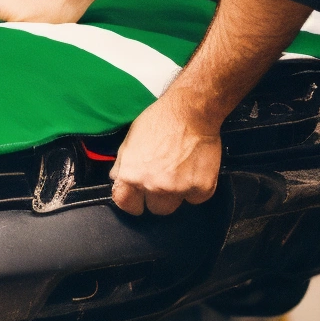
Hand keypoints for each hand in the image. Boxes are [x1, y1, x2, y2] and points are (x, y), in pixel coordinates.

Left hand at [110, 92, 222, 216]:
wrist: (191, 111)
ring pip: (176, 205)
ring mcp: (178, 189)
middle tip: (165, 177)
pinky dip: (197, 187)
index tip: (138, 200)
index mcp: (132, 175)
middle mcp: (153, 186)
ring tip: (181, 171)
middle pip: (155, 209)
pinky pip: (197, 198)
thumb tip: (118, 179)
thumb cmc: (161, 120)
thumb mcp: (130, 140)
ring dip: (177, 194)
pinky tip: (195, 169)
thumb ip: (123, 164)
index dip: (132, 202)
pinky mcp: (201, 187)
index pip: (126, 204)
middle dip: (158, 197)